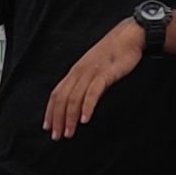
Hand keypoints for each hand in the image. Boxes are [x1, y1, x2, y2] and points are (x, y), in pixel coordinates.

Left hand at [44, 20, 145, 138]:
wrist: (127, 38)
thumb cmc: (113, 55)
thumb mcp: (94, 70)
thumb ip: (86, 83)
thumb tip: (79, 100)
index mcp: (75, 72)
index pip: (57, 94)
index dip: (51, 111)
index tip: (48, 126)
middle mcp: (79, 72)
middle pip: (62, 98)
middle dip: (57, 119)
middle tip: (56, 136)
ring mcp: (91, 73)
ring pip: (74, 97)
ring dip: (70, 117)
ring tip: (69, 132)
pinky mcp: (104, 74)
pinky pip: (92, 92)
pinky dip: (87, 107)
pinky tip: (85, 119)